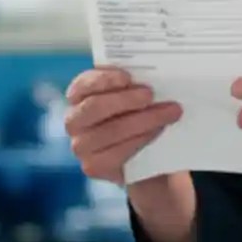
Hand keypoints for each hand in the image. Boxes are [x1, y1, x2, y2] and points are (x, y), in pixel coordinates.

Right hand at [64, 67, 182, 185]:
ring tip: (168, 113)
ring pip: (111, 130)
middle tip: (150, 95)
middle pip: (94, 107)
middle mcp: (73, 120)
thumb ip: (133, 83)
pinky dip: (141, 139)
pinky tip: (157, 130)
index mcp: (78, 95)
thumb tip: (151, 76)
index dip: (104, 79)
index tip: (128, 77)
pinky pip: (118, 152)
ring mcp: (80, 145)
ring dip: (144, 120)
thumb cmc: (133, 114)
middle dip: (126, 99)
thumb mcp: (131, 93)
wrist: (140, 156)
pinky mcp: (93, 166)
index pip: (83, 84)